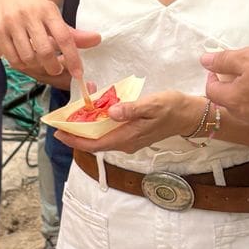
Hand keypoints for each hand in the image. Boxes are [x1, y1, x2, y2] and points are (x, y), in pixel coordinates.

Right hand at [0, 0, 100, 78]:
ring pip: (28, 57)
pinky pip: (13, 58)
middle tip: (57, 69)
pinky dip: (21, 64)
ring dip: (36, 65)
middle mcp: (29, 15)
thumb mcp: (52, 14)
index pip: (64, 37)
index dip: (73, 58)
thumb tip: (96, 40)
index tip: (79, 73)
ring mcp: (11, 23)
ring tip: (39, 60)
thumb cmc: (32, 8)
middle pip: (45, 51)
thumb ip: (72, 32)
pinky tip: (24, 58)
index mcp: (47, 9)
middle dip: (54, 66)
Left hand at [56, 91, 203, 154]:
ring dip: (88, 123)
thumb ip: (131, 109)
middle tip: (62, 117)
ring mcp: (128, 139)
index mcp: (127, 137)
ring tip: (79, 106)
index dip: (74, 140)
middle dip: (76, 130)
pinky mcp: (131, 133)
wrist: (189, 115)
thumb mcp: (153, 105)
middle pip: (94, 141)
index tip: (58, 132)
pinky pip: (110, 129)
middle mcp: (125, 142)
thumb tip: (111, 112)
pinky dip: (100, 119)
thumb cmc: (172, 108)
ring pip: (101, 135)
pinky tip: (99, 104)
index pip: (94, 144)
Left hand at [201, 47, 248, 132]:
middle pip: (229, 100)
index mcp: (232, 100)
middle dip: (232, 85)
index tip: (220, 67)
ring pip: (248, 106)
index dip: (212, 77)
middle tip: (243, 69)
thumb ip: (225, 60)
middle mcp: (244, 115)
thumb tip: (204, 60)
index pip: (211, 91)